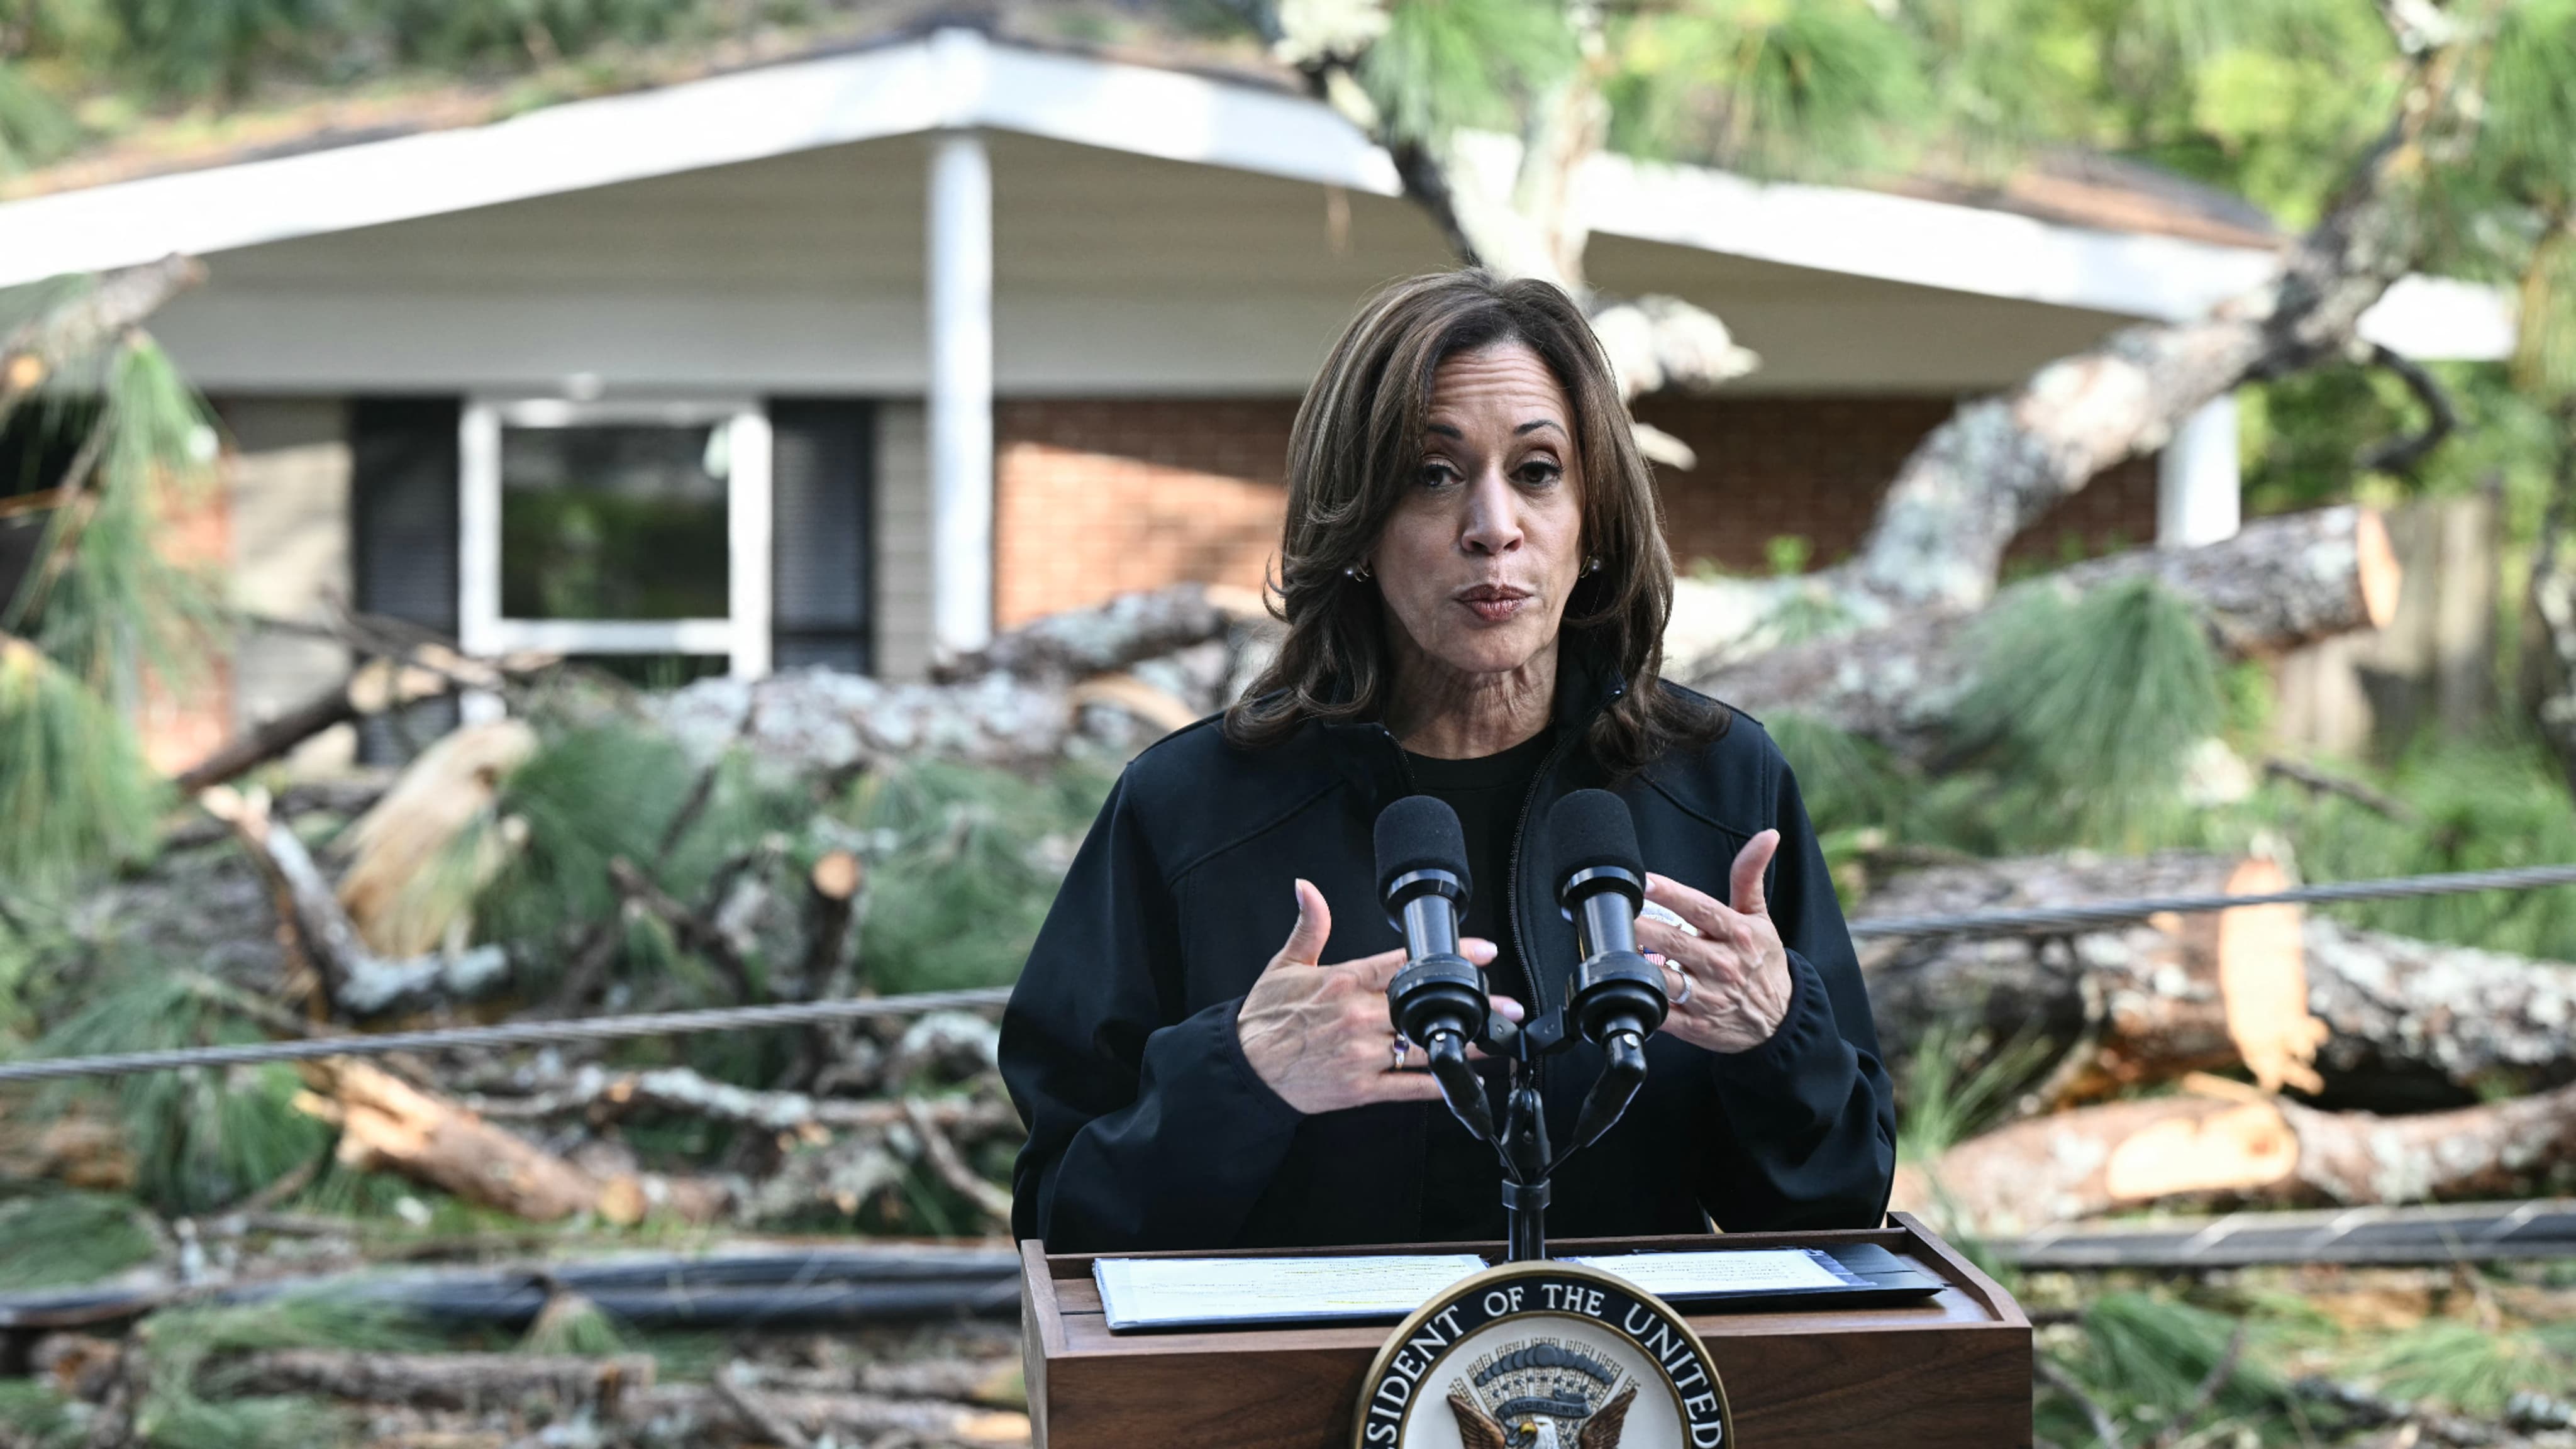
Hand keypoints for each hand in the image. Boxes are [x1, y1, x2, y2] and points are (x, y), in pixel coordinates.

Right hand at [1237, 879, 1520, 1114]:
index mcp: (1343, 981)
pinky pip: (1407, 1088)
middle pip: (1424, 1006)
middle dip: (1470, 1005)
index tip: (1483, 952)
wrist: (1245, 1069)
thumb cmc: (1264, 1019)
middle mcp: (1357, 1016)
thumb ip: (1309, 925)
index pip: (1403, 963)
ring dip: (1464, 1045)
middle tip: (1506, 1005)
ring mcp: (1361, 1054)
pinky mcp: (1360, 1087)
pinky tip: (1461, 1079)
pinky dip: (1436, 1086)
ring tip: (1497, 1042)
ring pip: (1423, 1047)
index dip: (1448, 957)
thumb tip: (1306, 888)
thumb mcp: (1284, 964)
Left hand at [1633, 831, 1793, 1053]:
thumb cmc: (1763, 963)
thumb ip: (1750, 876)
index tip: (1643, 880)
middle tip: (1616, 913)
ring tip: (1612, 948)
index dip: (1671, 893)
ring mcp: (1709, 998)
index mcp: (1738, 935)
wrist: (1781, 1021)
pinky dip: (1643, 1002)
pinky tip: (1622, 987)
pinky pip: (1663, 1014)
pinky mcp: (1696, 1026)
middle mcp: (1723, 965)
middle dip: (1642, 927)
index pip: (1701, 909)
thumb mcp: (1760, 919)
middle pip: (1674, 942)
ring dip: (1636, 964)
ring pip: (1665, 979)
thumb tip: (1767, 835)